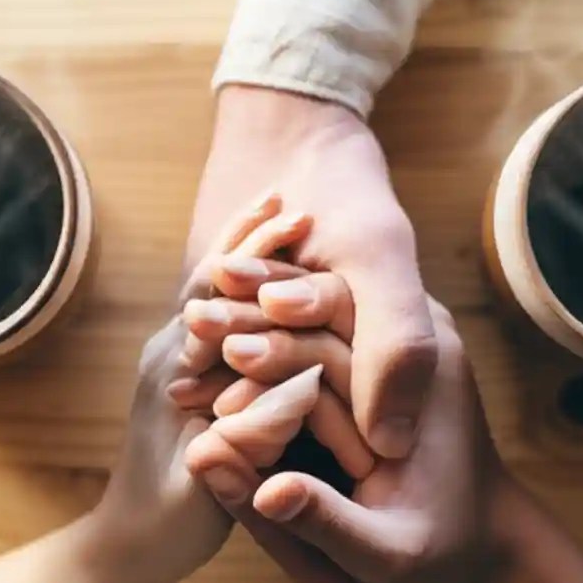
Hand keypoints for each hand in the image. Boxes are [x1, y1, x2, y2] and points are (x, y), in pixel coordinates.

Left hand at [92, 196, 312, 582]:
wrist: (128, 546)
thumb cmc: (169, 519)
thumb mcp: (217, 475)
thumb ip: (258, 429)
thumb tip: (306, 385)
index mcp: (180, 365)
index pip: (219, 293)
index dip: (258, 256)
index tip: (295, 219)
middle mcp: (177, 351)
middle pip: (218, 280)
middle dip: (249, 239)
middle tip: (286, 196)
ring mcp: (183, 361)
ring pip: (220, 295)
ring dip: (245, 253)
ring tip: (277, 212)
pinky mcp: (195, 377)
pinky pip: (224, 320)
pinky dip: (245, 287)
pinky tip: (272, 277)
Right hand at [184, 273, 493, 582]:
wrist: (484, 545)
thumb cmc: (440, 557)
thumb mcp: (388, 555)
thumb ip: (327, 522)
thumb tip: (265, 493)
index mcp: (426, 374)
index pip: (351, 333)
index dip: (284, 341)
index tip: (227, 348)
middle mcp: (414, 338)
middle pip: (324, 304)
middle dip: (256, 313)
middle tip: (193, 320)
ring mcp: (387, 343)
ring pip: (308, 312)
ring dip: (249, 315)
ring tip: (188, 327)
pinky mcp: (365, 357)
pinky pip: (307, 331)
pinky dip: (259, 336)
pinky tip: (207, 351)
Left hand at [187, 86, 437, 459]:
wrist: (290, 137)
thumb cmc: (346, 193)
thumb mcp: (380, 261)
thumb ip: (398, 346)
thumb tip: (392, 445)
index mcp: (390, 358)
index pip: (358, 415)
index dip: (316, 406)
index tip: (276, 383)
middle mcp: (343, 363)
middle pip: (301, 398)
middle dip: (263, 375)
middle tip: (232, 346)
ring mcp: (291, 351)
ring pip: (257, 385)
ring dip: (229, 364)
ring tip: (204, 325)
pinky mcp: (247, 339)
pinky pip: (223, 367)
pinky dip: (206, 359)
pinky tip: (185, 353)